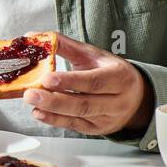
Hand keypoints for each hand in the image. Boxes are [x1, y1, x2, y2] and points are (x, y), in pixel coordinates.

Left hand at [22, 33, 153, 135]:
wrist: (135, 97)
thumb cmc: (110, 72)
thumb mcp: (93, 55)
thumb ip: (65, 46)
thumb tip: (34, 37)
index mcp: (119, 76)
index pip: (94, 81)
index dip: (70, 81)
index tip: (47, 78)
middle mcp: (117, 100)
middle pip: (84, 104)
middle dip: (54, 100)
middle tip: (31, 94)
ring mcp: (108, 118)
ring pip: (79, 116)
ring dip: (52, 111)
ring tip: (32, 103)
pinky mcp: (97, 129)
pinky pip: (75, 126)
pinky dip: (55, 120)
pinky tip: (40, 113)